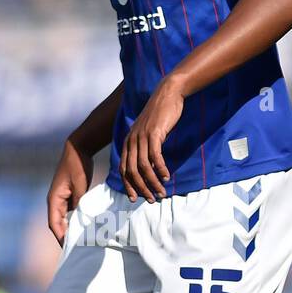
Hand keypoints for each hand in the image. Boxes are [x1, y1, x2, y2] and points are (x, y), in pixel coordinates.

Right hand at [47, 134, 93, 243]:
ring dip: (70, 230)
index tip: (69, 248)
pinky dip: (75, 221)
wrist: (78, 150)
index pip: (54, 224)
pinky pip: (70, 213)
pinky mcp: (68, 196)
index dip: (61, 238)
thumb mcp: (80, 185)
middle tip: (76, 250)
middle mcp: (55, 201)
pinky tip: (85, 227)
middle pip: (58, 225)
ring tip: (80, 241)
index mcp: (54, 200)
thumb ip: (80, 202)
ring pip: (63, 220)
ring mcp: (61, 199)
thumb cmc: (78, 166)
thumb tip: (81, 218)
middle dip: (65, 237)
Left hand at [120, 77, 184, 201]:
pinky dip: (160, 169)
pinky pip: (155, 156)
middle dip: (141, 188)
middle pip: (132, 171)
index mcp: (128, 142)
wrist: (168, 94)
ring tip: (161, 192)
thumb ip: (145, 148)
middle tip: (151, 199)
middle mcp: (132, 140)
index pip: (123, 169)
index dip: (128, 185)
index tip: (135, 198)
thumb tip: (150, 167)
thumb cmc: (160, 115)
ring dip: (152, 182)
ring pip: (143, 166)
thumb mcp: (149, 133)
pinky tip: (166, 177)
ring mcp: (141, 137)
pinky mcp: (153, 133)